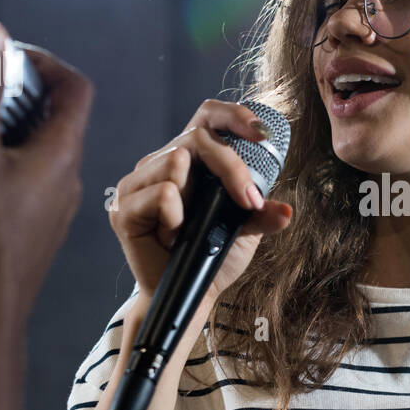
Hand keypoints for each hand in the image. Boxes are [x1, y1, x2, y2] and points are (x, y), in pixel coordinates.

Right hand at [0, 21, 94, 334]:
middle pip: (55, 118)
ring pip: (36, 152)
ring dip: (4, 129)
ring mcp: (50, 210)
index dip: (43, 60)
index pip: (75, 88)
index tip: (3, 52)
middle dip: (15, 91)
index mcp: (61, 154)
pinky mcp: (30, 233)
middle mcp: (67, 181)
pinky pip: (23, 183)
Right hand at [110, 98, 291, 310]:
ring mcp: (137, 183)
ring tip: (188, 227)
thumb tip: (285, 213)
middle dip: (231, 169)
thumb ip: (262, 213)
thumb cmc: (213, 255)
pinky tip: (171, 236)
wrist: (190, 293)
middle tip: (249, 202)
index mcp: (190, 157)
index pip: (209, 115)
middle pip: (198, 138)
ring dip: (195, 203)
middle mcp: (160, 162)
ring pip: (176, 163)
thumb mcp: (246, 229)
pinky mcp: (123, 207)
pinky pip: (162, 194)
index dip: (235, 116)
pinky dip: (175, 219)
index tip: (263, 135)